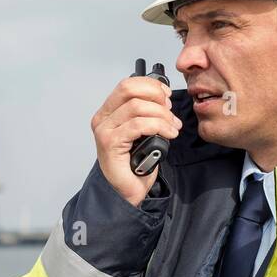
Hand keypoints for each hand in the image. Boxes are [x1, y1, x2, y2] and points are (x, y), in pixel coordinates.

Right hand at [90, 75, 181, 206]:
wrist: (126, 191)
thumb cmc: (134, 164)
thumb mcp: (142, 132)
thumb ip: (146, 114)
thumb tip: (164, 98)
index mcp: (109, 112)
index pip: (127, 84)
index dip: (151, 85)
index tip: (167, 95)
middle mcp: (103, 118)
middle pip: (129, 89)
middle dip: (156, 97)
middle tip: (170, 112)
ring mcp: (104, 130)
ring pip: (137, 107)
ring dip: (162, 115)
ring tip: (173, 128)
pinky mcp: (110, 142)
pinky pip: (138, 125)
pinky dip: (159, 126)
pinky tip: (169, 134)